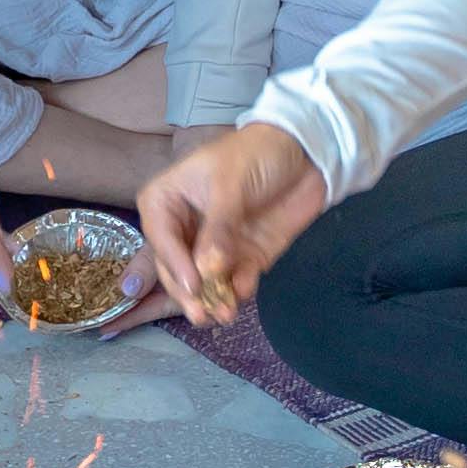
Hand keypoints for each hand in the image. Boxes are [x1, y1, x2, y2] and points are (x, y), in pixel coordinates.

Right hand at [135, 120, 320, 324]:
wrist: (305, 152)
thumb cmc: (255, 154)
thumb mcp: (230, 185)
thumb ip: (218, 229)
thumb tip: (207, 270)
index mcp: (167, 201)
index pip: (161, 238)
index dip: (174, 265)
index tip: (192, 285)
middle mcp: (185, 227)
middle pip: (177, 268)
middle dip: (190, 292)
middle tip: (202, 314)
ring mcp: (215, 245)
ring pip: (205, 281)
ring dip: (214, 298)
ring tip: (226, 314)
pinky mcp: (244, 256)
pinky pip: (236, 279)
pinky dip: (239, 289)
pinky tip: (245, 292)